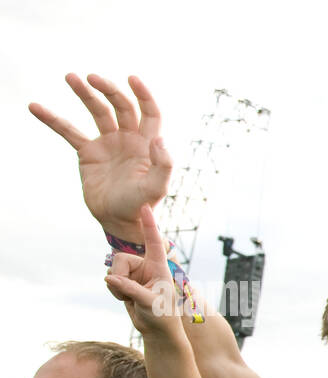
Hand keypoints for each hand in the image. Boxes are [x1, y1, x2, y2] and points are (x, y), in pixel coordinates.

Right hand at [29, 75, 170, 241]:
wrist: (118, 221)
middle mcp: (129, 139)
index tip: (132, 78)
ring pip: (97, 112)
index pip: (149, 113)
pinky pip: (69, 131)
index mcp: (148, 145)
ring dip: (84, 94)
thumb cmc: (140, 206)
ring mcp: (108, 144)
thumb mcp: (155, 188)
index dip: (143, 95)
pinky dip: (53, 120)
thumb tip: (159, 139)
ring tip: (70, 77)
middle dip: (108, 90)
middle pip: (121, 106)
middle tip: (91, 78)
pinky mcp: (89, 153)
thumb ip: (162, 165)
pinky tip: (35, 107)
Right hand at [103, 205, 182, 333]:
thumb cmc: (161, 317)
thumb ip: (130, 289)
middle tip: (127, 293)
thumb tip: (109, 278)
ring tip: (130, 298)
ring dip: (116, 287)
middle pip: (120, 259)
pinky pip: (110, 280)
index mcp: (158, 267)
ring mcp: (134, 273)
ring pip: (112, 270)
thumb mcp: (149, 303)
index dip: (149, 224)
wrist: (157, 330)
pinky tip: (125, 300)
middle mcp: (146, 266)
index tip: (145, 205)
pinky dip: (114, 291)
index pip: (154, 242)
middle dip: (118, 276)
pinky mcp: (125, 281)